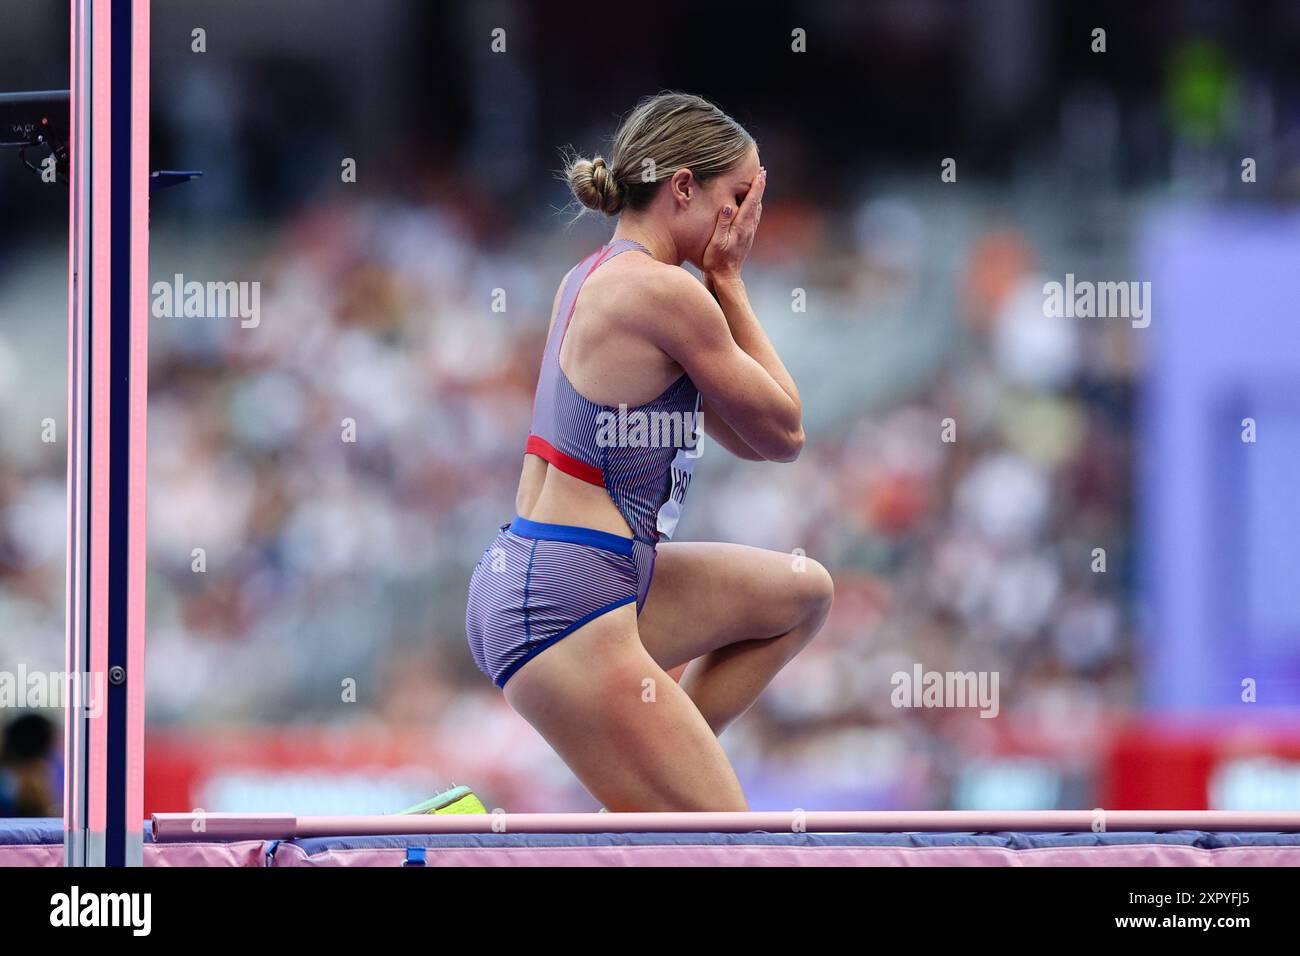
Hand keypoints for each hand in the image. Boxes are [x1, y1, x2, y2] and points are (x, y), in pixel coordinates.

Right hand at [701, 166, 765, 281]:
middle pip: (757, 202)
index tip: (760, 173)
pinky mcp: (746, 237)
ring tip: (758, 184)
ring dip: (757, 195)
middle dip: (759, 186)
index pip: (751, 201)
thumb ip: (722, 223)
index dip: (756, 186)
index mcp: (741, 226)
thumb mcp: (716, 242)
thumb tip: (727, 206)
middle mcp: (748, 228)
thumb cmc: (717, 260)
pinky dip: (754, 206)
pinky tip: (752, 205)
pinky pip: (753, 217)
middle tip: (762, 172)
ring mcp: (749, 233)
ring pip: (756, 209)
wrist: (726, 277)